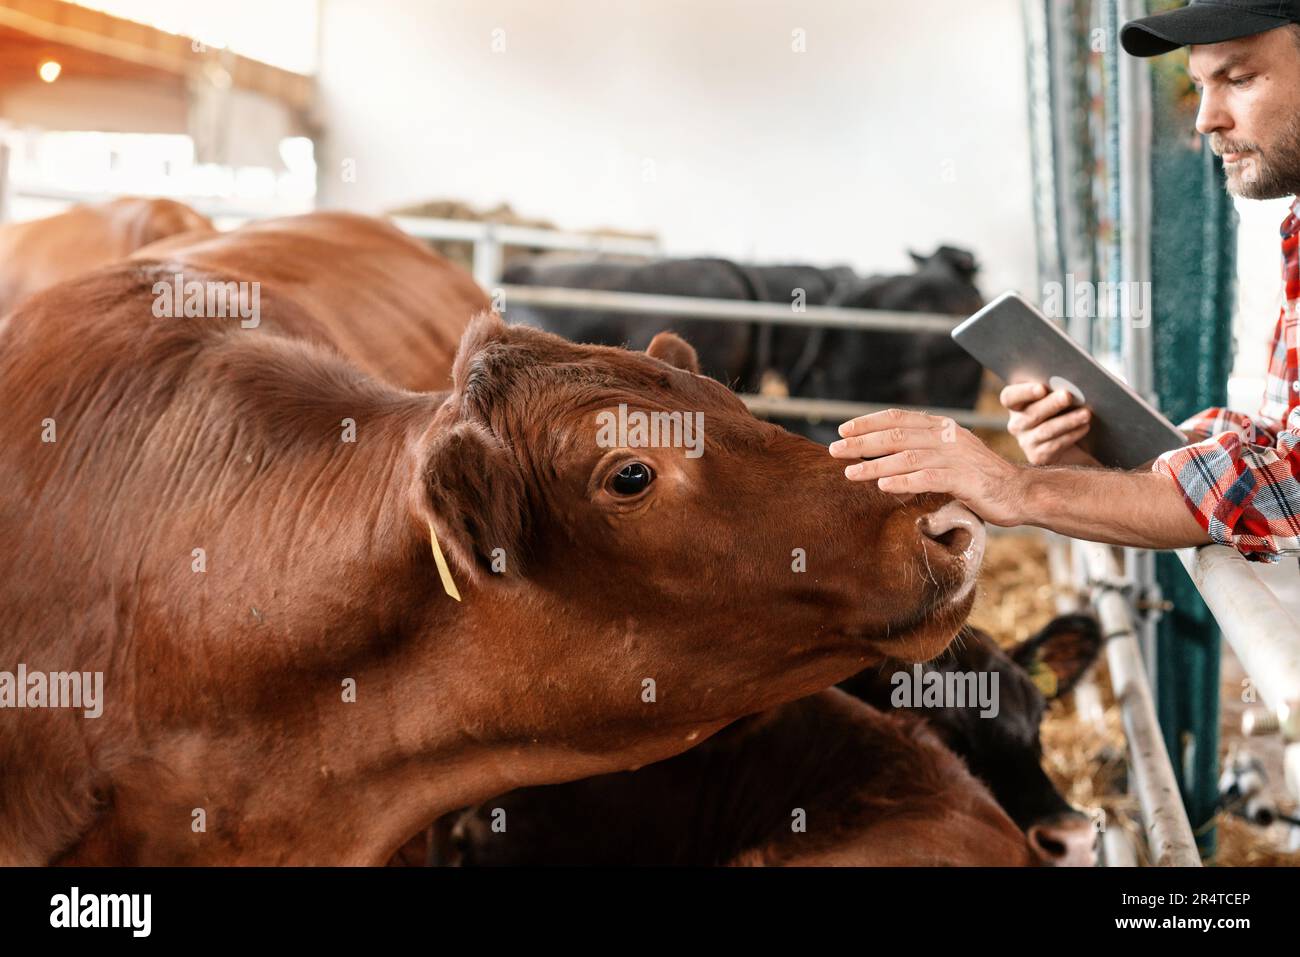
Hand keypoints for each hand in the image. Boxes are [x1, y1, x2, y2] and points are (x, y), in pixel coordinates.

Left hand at [828, 408, 1029, 525]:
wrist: (1019, 492)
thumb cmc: (978, 477)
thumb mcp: (948, 456)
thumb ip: (922, 452)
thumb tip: (883, 460)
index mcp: (941, 427)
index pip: (898, 417)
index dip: (868, 422)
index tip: (843, 429)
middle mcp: (946, 436)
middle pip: (896, 434)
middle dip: (862, 443)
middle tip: (835, 450)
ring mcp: (955, 456)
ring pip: (907, 456)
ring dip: (875, 464)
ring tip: (850, 473)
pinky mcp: (963, 479)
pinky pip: (927, 477)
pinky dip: (903, 481)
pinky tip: (883, 486)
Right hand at [1001, 382, 1093, 465]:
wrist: (1067, 441)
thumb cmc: (1061, 411)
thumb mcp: (1053, 398)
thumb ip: (1054, 389)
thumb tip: (1068, 382)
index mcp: (1015, 404)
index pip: (1009, 397)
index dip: (1024, 392)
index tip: (1042, 388)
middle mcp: (1016, 424)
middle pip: (1030, 414)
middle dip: (1051, 404)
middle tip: (1068, 396)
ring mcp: (1025, 442)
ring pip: (1045, 430)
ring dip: (1067, 421)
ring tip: (1085, 414)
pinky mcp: (1038, 456)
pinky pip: (1055, 445)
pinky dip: (1072, 435)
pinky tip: (1085, 427)